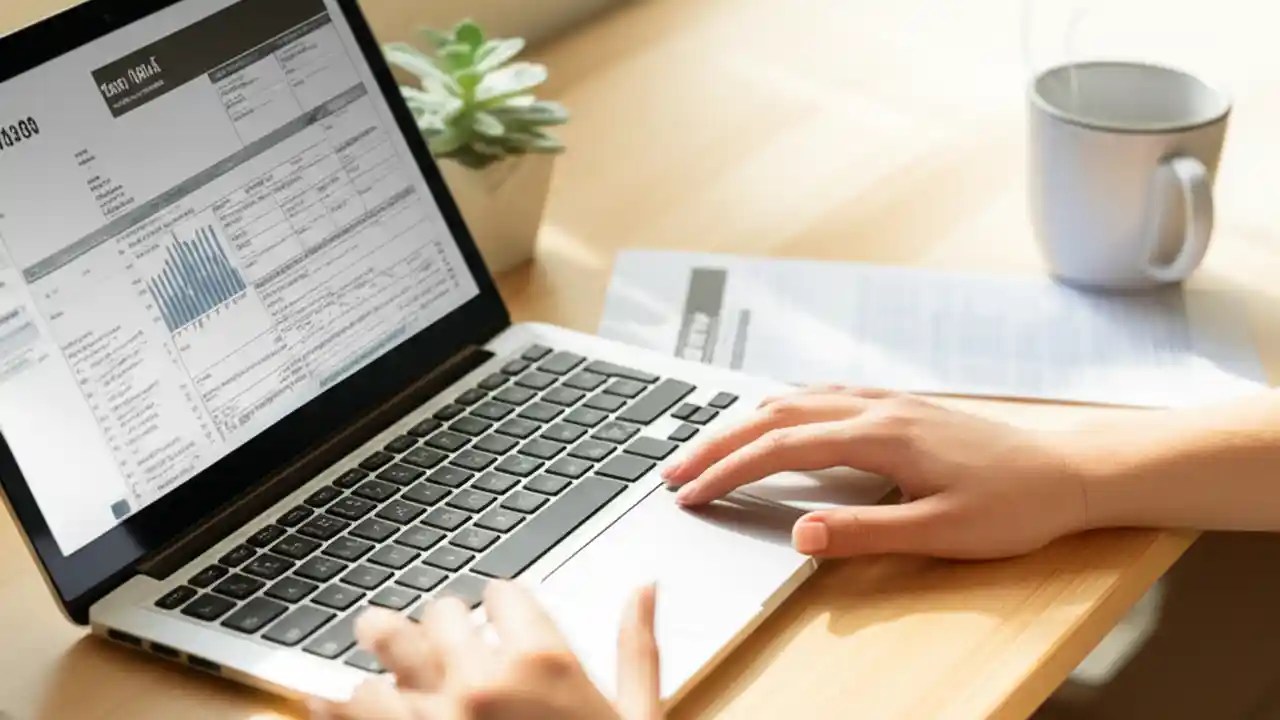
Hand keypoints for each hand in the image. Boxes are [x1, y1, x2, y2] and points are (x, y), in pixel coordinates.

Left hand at [311, 581, 660, 719]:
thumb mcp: (640, 717)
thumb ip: (638, 650)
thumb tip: (645, 591)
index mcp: (544, 663)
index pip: (501, 594)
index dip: (500, 606)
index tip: (500, 621)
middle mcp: (480, 681)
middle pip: (437, 614)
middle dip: (441, 625)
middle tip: (443, 642)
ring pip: (384, 655)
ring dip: (384, 661)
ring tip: (384, 663)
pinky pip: (347, 713)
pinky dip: (333, 706)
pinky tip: (328, 701)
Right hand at [663, 387, 1091, 558]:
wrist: (1070, 470)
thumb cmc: (1014, 504)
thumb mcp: (940, 532)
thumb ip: (863, 532)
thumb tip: (797, 534)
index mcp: (877, 436)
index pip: (779, 449)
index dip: (727, 471)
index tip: (690, 494)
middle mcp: (875, 408)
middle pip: (773, 416)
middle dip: (717, 442)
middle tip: (674, 471)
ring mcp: (887, 401)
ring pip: (794, 400)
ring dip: (745, 423)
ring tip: (709, 447)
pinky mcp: (900, 406)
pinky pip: (823, 396)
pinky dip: (782, 408)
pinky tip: (778, 419)